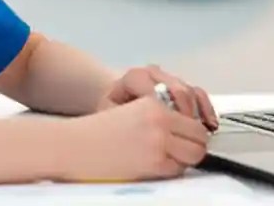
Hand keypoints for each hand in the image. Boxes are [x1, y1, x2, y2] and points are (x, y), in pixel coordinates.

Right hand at [56, 96, 211, 181]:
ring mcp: (158, 140)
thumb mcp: (132, 111)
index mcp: (154, 103)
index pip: (192, 116)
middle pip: (200, 135)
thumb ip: (159, 114)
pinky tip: (157, 166)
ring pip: (195, 153)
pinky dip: (172, 170)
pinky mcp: (153, 161)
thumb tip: (186, 127)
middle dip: (194, 145)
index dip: (192, 131)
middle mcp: (160, 119)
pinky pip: (178, 169)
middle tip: (183, 152)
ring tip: (171, 160)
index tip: (187, 138)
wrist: (73, 145)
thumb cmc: (98, 132)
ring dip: (186, 158)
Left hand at [102, 64, 219, 130]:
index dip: (164, 115)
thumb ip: (121, 119)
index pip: (155, 92)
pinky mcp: (182, 85)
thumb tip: (140, 134)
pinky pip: (199, 93)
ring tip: (197, 137)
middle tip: (185, 139)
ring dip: (197, 115)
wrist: (114, 97)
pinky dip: (206, 109)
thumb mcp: (108, 114)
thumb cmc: (112, 109)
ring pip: (190, 92)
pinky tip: (209, 125)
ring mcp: (170, 77)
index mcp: (135, 77)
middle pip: (178, 91)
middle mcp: (155, 73)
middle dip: (184, 117)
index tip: (166, 137)